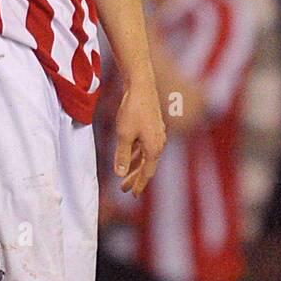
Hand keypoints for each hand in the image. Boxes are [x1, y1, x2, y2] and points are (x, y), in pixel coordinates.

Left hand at [113, 77, 165, 197]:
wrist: (142, 86)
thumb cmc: (133, 110)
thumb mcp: (124, 135)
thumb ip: (122, 156)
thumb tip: (121, 174)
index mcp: (154, 148)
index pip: (147, 173)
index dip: (139, 185)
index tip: (132, 195)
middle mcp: (159, 142)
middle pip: (147, 166)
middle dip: (135, 178)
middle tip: (124, 190)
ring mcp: (157, 134)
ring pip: (146, 156)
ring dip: (135, 166)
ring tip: (125, 177)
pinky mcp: (153, 127)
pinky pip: (145, 146)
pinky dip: (137, 154)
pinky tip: (130, 157)